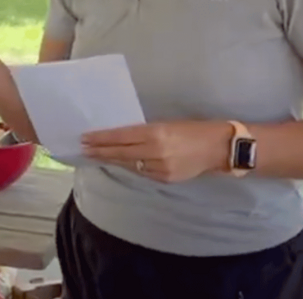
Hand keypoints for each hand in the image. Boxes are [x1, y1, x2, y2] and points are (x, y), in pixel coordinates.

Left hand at [81, 121, 232, 182]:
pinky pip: (143, 173)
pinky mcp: (166, 179)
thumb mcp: (166, 124)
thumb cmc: (193, 128)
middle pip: (121, 153)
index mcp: (155, 133)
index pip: (121, 137)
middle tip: (84, 148)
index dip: (102, 139)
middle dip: (101, 151)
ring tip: (98, 155)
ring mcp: (160, 168)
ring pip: (130, 165)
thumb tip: (122, 136)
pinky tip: (121, 163)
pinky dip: (131, 167)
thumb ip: (145, 132)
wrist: (218, 147)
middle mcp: (155, 151)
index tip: (86, 138)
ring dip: (113, 160)